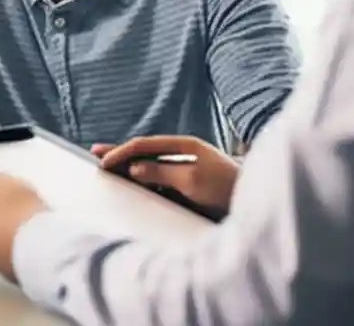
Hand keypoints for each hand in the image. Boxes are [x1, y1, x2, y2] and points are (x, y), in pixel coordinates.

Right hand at [93, 135, 238, 215]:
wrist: (258, 208)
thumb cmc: (227, 189)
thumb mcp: (192, 180)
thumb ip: (161, 172)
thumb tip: (134, 167)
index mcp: (184, 146)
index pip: (145, 145)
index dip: (121, 152)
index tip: (102, 162)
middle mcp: (183, 155)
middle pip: (144, 152)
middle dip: (120, 153)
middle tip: (95, 153)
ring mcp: (186, 171)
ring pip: (150, 167)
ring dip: (128, 168)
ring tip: (107, 169)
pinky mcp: (188, 188)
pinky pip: (159, 182)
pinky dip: (142, 183)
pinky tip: (131, 185)